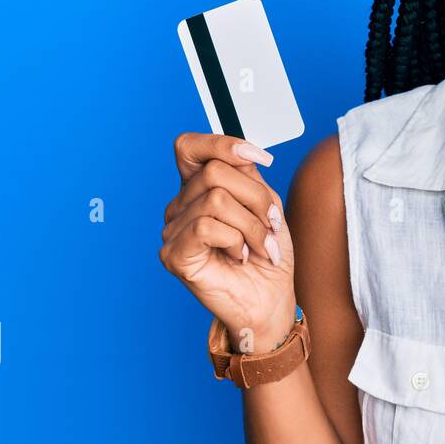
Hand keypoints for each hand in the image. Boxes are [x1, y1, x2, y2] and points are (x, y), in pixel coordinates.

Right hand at [159, 132, 295, 351]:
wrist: (270, 299)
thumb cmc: (268, 254)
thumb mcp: (266, 204)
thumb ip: (248, 175)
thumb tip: (242, 154)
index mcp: (198, 188)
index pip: (189, 146)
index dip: (224, 144)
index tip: (262, 159)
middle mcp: (180, 205)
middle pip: (216, 172)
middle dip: (256, 198)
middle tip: (271, 226)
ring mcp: (173, 230)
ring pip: (216, 199)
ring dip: (252, 225)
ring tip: (260, 247)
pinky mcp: (174, 255)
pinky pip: (206, 227)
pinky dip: (235, 240)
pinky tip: (239, 257)